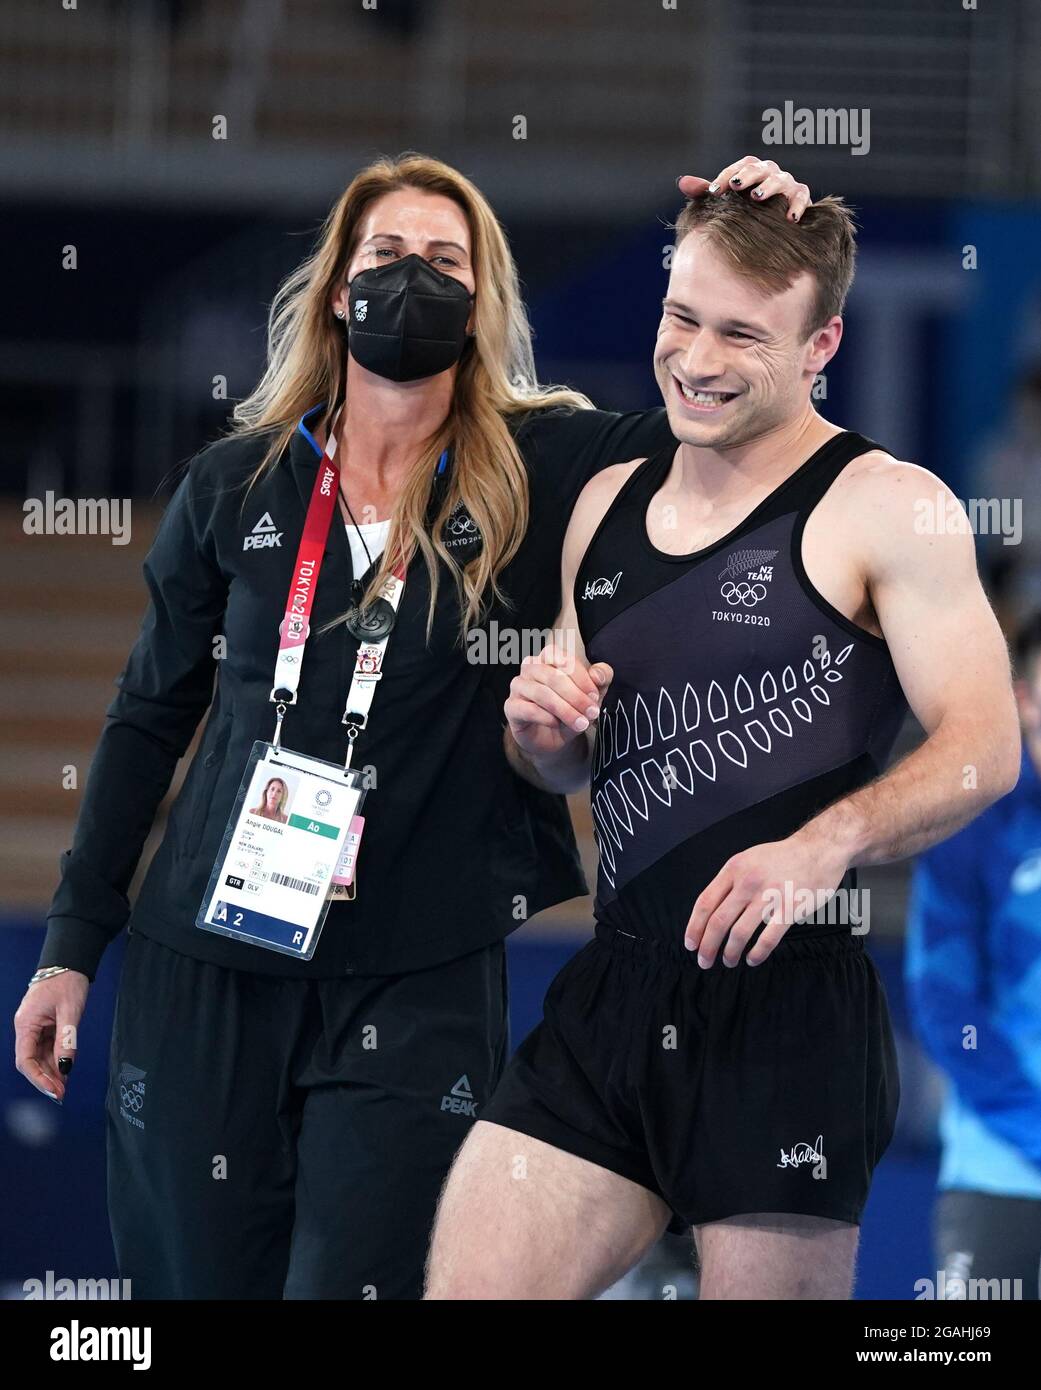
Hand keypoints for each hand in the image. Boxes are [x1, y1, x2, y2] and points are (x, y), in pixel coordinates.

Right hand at [14, 970, 89, 1101]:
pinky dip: (55, 1060)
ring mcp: (35, 1027)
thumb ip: (67, 1039)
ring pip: (39, 1057)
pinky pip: (47, 1048)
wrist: (70, 960)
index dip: (38, 1078)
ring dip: (51, 1072)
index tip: (54, 1090)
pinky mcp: (45, 1025)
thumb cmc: (67, 980)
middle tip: (62, 1094)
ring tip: (64, 1087)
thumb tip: (66, 1067)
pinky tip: (65, 1070)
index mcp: (25, 1023)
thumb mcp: (70, 1010)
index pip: (25, 1059)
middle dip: (45, 1078)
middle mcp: (26, 1027)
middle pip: (31, 1061)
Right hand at [505, 640, 612, 760]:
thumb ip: (601, 680)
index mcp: (550, 657)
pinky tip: (557, 724)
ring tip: (581, 723)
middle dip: (576, 696)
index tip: (595, 696)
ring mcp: (518, 686)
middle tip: (591, 713)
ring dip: (565, 709)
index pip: (564, 659)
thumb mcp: (592, 695)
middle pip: (552, 676)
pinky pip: (527, 709)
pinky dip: (546, 717)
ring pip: (541, 693)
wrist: (554, 737)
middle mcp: (530, 667)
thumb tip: (598, 675)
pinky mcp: (511, 707)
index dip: (582, 678)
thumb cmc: (571, 708)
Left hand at [678, 156, 811, 221]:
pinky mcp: (800, 196)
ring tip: (757, 197)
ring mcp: (786, 183)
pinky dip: (797, 205)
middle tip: (735, 187)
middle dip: (747, 176)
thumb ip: (705, 192)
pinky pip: (802, 196)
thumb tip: (682, 182)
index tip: (712, 193)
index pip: (736, 168)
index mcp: (750, 171)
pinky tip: (790, 218)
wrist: (775, 224)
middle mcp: (769, 173)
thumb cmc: (745, 209)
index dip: (724, 177)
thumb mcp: (725, 201)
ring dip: (769, 187)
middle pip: (759, 167)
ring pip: (780, 179)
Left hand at [684, 833, 848, 967]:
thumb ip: (729, 882)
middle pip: (718, 921)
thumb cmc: (781, 857)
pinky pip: (768, 938)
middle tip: (704, 960)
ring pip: (740, 932)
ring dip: (730, 952)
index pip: (704, 903)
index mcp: (734, 869)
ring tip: (728, 961)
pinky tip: (752, 959)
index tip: (690, 943)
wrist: (819, 849)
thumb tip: (709, 911)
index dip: (694, 927)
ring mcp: (769, 895)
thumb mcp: (748, 859)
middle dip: (707, 946)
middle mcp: (748, 882)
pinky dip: (757, 953)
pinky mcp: (790, 908)